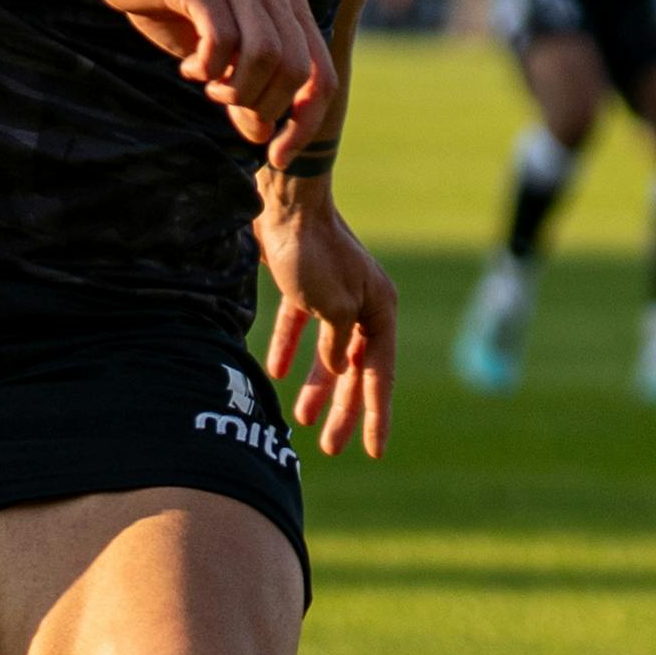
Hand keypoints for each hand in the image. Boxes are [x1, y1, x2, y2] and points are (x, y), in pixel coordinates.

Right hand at [72, 0, 342, 153]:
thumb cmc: (173, 10)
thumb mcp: (217, 59)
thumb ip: (244, 92)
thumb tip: (263, 136)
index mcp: (288, 3)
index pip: (322, 74)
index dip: (305, 123)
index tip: (277, 157)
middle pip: (295, 69)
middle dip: (262, 105)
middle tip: (225, 104)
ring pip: (265, 55)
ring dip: (235, 88)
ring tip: (208, 85)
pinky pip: (222, 38)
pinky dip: (208, 67)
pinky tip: (190, 67)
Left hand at [254, 177, 395, 457]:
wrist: (285, 203)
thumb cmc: (314, 253)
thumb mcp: (333, 307)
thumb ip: (337, 344)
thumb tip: (339, 368)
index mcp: (380, 311)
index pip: (379, 374)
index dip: (375, 415)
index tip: (373, 451)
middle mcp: (363, 305)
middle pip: (353, 369)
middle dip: (342, 409)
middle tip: (331, 447)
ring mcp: (334, 296)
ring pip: (327, 353)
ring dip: (316, 385)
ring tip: (302, 419)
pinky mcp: (304, 287)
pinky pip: (301, 326)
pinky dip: (290, 348)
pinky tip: (275, 371)